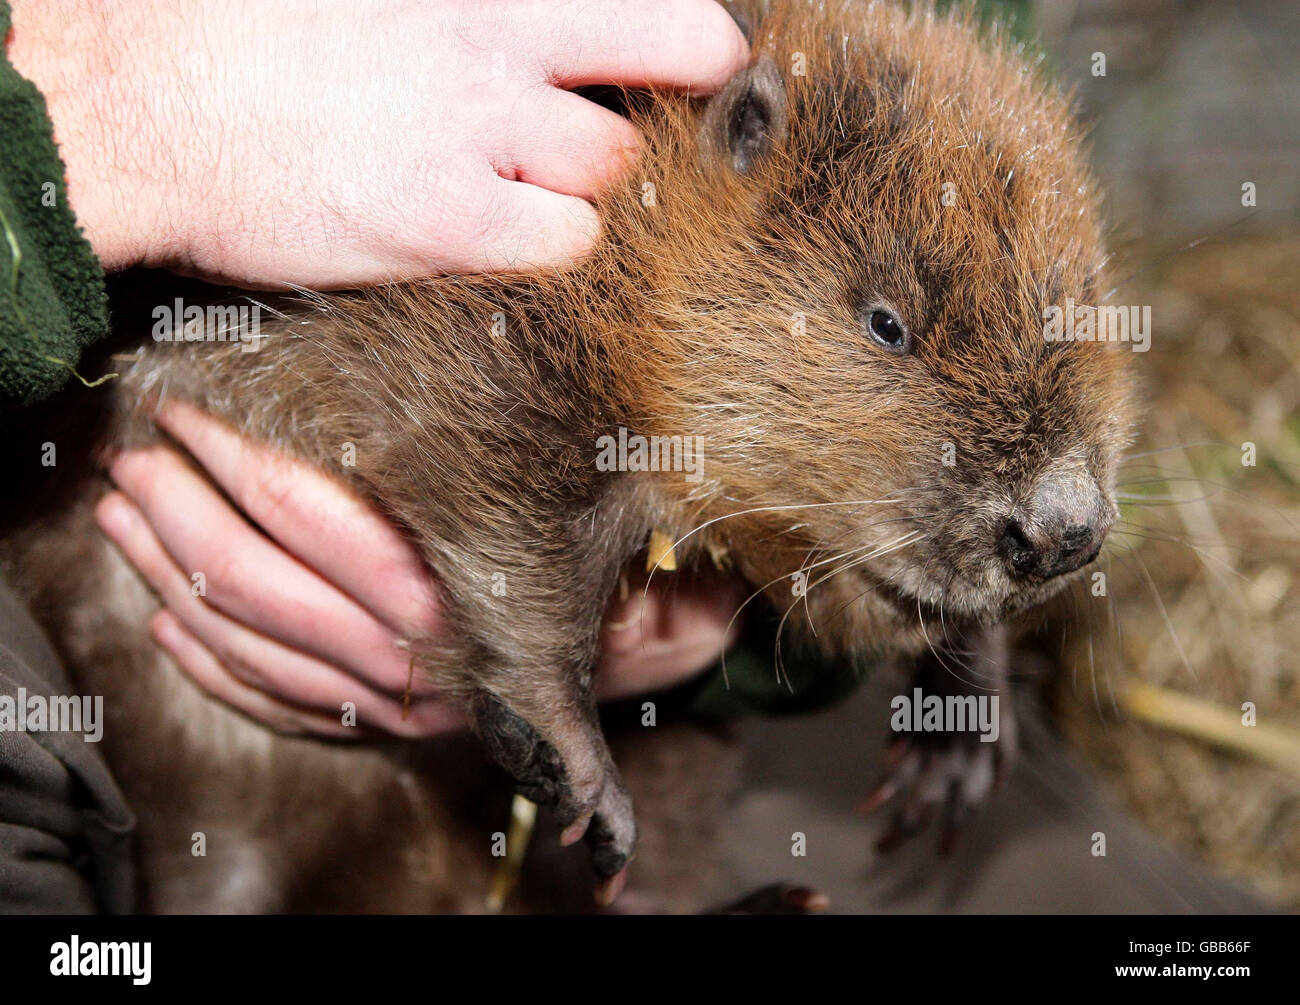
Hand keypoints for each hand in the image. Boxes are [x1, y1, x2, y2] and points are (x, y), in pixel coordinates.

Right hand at [8, 0, 747, 285]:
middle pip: (657, 82)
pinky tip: (501, 234)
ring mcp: (481, 137)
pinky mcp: (452, 222)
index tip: (705, 59)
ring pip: (609, 175)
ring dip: (588, 188)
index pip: (648, 11)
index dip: (691, 39)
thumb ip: (461, 10)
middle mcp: (499, 49)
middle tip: (642, 131)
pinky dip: (550, 245)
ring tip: (532, 186)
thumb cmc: (246, 34)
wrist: (153, 102)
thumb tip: (525, 30)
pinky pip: (562, 244)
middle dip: (661, 110)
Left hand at [95, 402, 742, 737]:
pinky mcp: (376, 730)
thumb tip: (434, 350)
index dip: (247, 463)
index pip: (322, 525)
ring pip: (253, 648)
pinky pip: (269, 706)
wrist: (635, 645)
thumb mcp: (570, 488)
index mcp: (461, 599)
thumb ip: (498, 440)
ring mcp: (392, 709)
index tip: (193, 408)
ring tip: (126, 516)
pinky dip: (208, 663)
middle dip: (189, 516)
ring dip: (174, 578)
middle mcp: (420, 667)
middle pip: (268, 588)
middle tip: (137, 454)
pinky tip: (167, 615)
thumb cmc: (599, 554)